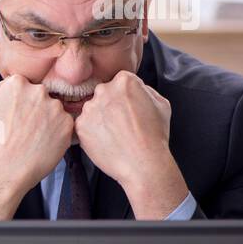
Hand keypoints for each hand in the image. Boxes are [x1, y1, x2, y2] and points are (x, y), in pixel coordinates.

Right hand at [0, 74, 73, 218]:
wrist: (6, 168)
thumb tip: (9, 84)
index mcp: (17, 84)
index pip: (25, 86)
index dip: (21, 102)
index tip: (18, 115)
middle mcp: (38, 91)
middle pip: (41, 96)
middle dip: (36, 109)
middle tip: (26, 128)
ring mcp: (54, 107)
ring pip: (54, 110)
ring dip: (47, 120)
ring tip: (34, 138)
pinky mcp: (67, 123)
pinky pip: (64, 124)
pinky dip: (57, 133)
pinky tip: (43, 143)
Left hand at [74, 70, 188, 217]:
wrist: (142, 162)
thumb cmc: (154, 136)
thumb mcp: (161, 104)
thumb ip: (145, 90)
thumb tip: (137, 89)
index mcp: (125, 81)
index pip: (120, 82)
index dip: (126, 96)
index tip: (128, 107)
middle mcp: (104, 91)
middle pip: (104, 94)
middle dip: (110, 105)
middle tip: (121, 122)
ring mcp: (90, 108)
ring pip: (93, 109)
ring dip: (100, 118)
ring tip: (115, 134)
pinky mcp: (80, 125)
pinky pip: (84, 125)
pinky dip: (92, 132)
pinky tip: (106, 140)